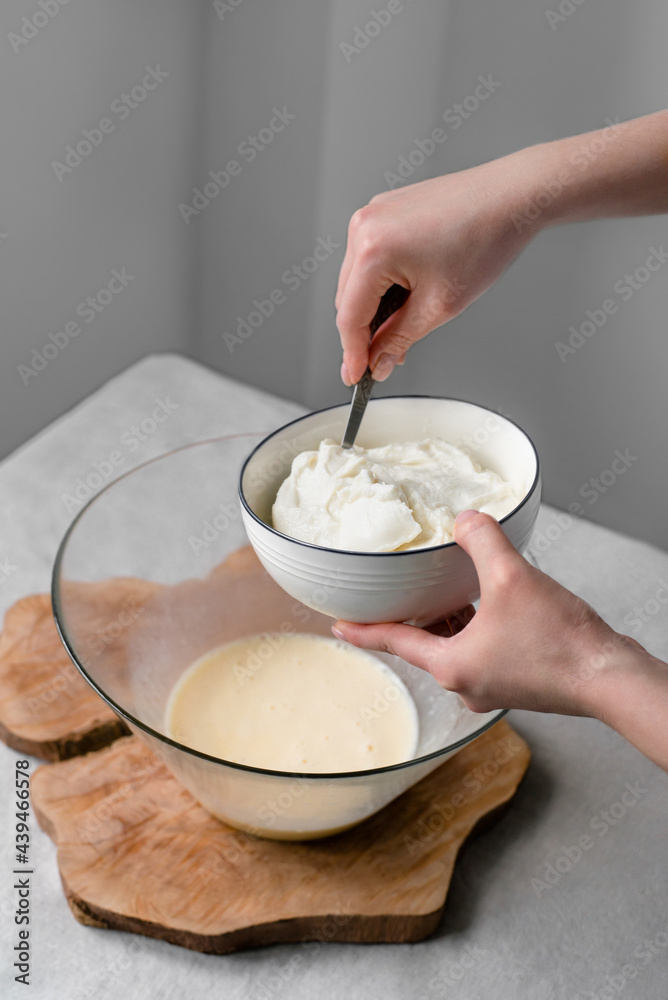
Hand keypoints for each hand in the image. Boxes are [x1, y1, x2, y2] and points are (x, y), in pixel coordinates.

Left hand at [332, 509, 630, 717]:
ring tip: (452, 590)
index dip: (362, 630)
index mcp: (453, 666)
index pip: (394, 642)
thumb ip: (482, 541)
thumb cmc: (562, 644)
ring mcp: (493, 686)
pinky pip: (482, 652)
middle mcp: (467, 683)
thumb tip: (466, 520)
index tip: (338, 627)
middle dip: (416, 616)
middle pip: (424, 645)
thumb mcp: (511, 577)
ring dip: (449, 621)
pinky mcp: (517, 682)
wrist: (609, 675)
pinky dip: (476, 628)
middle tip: (405, 593)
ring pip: (455, 648)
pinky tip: (491, 606)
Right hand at [335, 109, 667, 385]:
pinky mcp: (385, 211)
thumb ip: (400, 340)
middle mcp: (364, 226)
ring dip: (374, 308)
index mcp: (372, 249)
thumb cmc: (485, 240)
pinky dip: (382, 282)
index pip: (349, 317)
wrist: (512, 198)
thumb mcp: (439, 306)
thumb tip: (378, 363)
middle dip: (365, 333)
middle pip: (348, 299)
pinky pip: (369, 258)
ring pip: (357, 280)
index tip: (355, 377)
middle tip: (386, 361)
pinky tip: (408, 295)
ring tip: (406, 326)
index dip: (352, 354)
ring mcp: (373, 215)